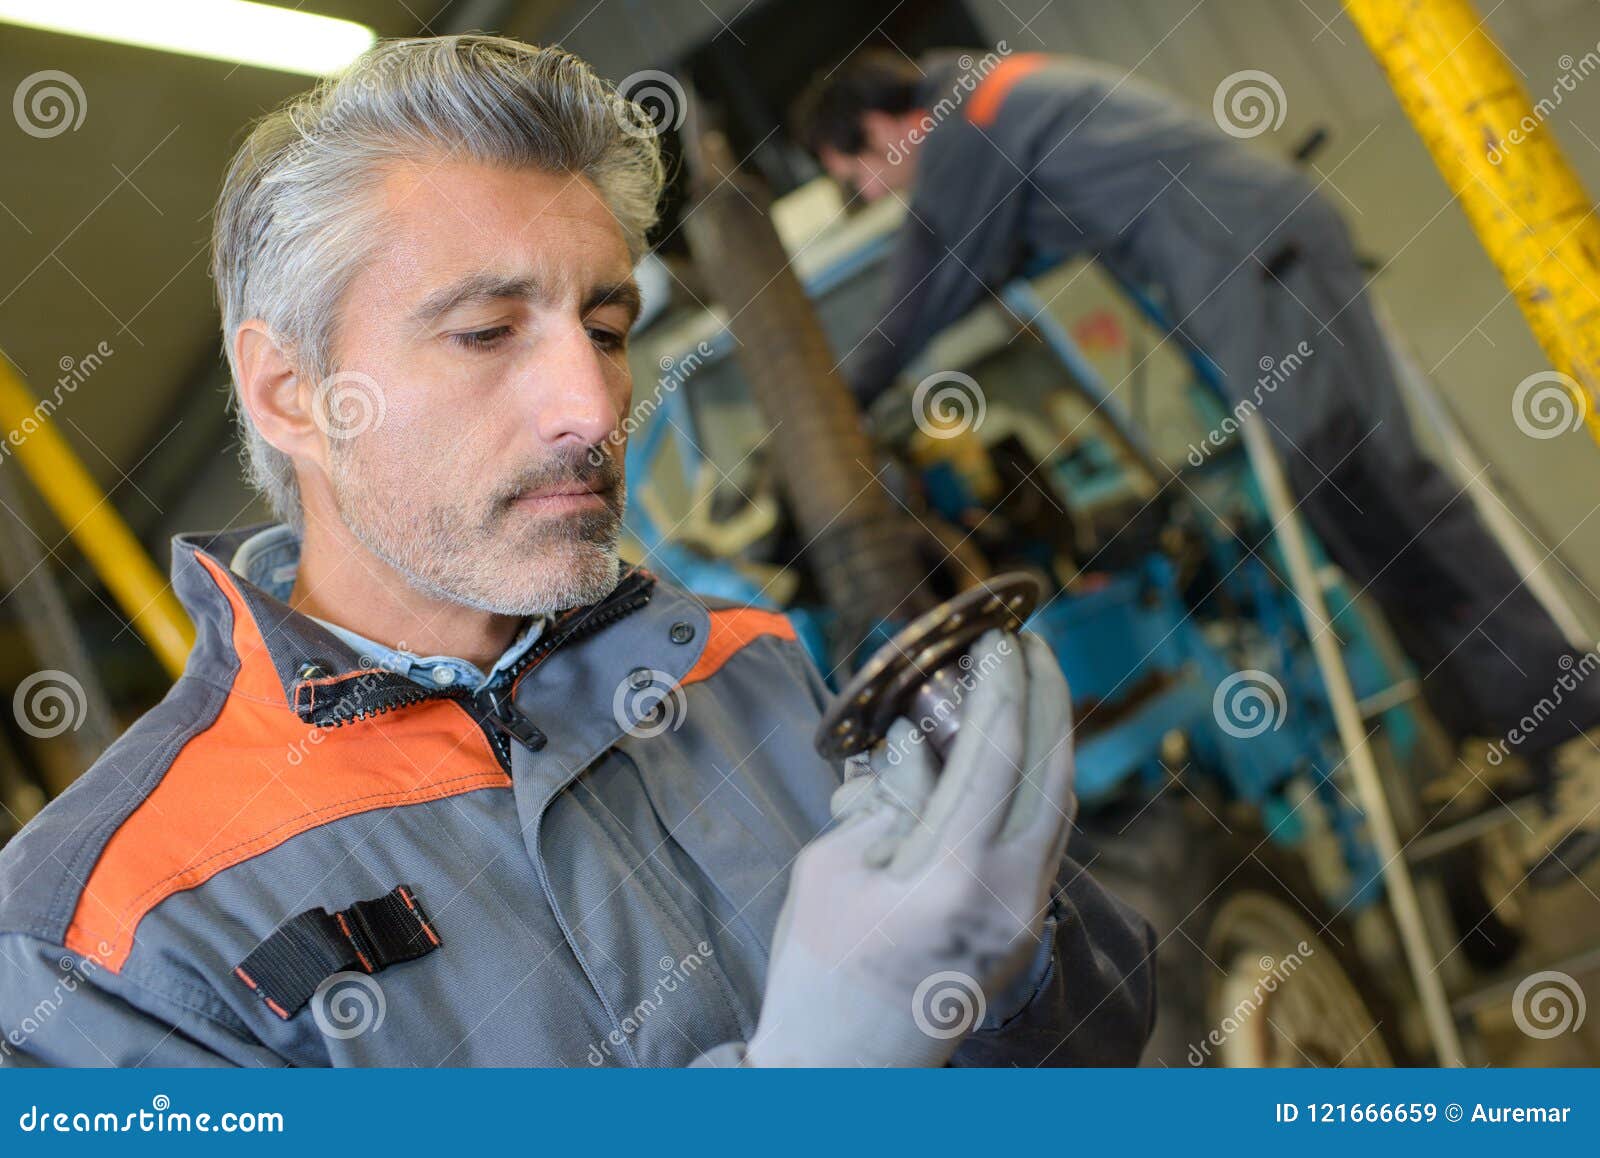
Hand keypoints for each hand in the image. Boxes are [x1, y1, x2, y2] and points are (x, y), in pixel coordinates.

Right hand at [746, 629, 1075, 1065]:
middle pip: (1053, 774)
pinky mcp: (1019, 934)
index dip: (1002, 686)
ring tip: (1027, 692)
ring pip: (1059, 809)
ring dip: (1048, 743)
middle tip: (1032, 647)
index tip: (999, 639)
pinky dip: (1037, 790)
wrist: (839, 1077)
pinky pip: (1045, 842)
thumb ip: (885, 802)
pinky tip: (1015, 762)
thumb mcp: (828, 871)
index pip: (997, 754)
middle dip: (1049, 699)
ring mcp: (1023, 921)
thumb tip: (922, 751)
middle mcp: (1009, 898)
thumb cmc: (817, 975)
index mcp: (955, 878)